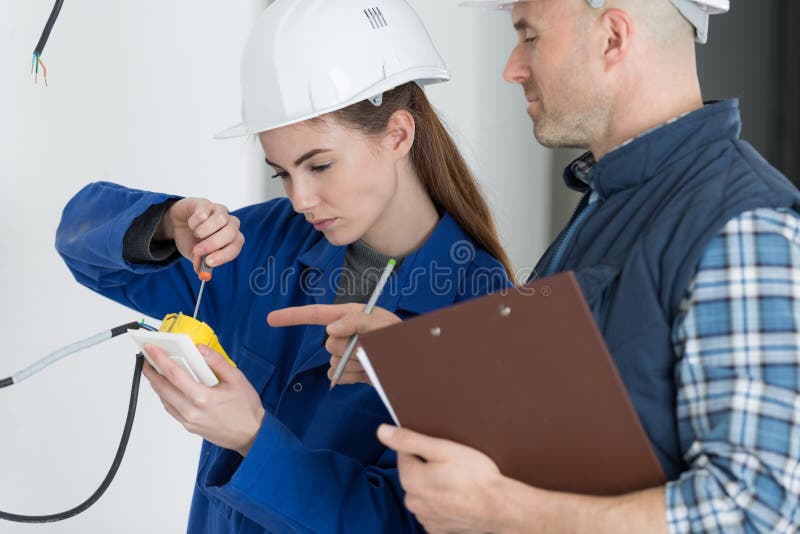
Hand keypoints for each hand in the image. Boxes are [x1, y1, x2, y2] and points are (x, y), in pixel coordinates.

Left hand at [142, 343, 264, 455]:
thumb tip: (201, 349)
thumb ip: (217, 362)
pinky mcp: (188, 426)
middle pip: (162, 388)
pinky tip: (167, 387)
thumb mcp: (237, 379)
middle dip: (151, 371)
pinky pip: (170, 408)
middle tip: (146, 357)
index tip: (151, 349)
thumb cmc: (246, 409)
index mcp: (203, 398)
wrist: (251, 435)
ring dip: (156, 384)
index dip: (160, 359)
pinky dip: (165, 395)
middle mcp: (191, 411)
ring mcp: (188, 421)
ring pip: (164, 399)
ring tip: (154, 370)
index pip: (174, 375)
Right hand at [158, 197, 243, 273]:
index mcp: (231, 239)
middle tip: (198, 251)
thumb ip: (200, 263)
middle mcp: (229, 224)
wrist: (176, 224)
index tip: (209, 262)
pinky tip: (191, 224)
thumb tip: (202, 273)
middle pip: (231, 232)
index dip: (224, 255)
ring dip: (204, 231)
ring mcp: (219, 211)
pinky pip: (204, 212)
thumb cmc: (191, 240)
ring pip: (221, 219)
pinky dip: (195, 221)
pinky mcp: (206, 203)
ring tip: (196, 234)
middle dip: (213, 244)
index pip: (236, 247)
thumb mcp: (194, 255)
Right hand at [267, 304, 400, 385]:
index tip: (270, 319)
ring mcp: (344, 354)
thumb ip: (357, 321)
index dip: (291, 316)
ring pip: (334, 364)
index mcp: (347, 316)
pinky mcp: (348, 371)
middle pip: (328, 345)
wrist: (411, 360)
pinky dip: (353, 377)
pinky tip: (367, 372)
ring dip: (355, 365)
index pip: (314, 314)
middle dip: (349, 349)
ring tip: (374, 360)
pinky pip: (338, 377)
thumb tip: (330, 329)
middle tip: (372, 348)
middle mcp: (343, 333)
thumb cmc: (399, 336)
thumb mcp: (383, 322)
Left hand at [377, 425, 504, 533]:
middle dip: (427, 467)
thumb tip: (382, 431)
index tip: (441, 450)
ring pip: (423, 493)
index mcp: (410, 479)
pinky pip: (433, 509)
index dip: (423, 448)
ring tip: (457, 482)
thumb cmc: (475, 476)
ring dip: (434, 486)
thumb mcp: (443, 449)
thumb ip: (410, 440)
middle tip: (452, 466)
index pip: (405, 453)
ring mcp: (425, 517)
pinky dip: (442, 503)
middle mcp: (413, 501)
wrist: (500, 508)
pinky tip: (457, 498)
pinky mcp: (437, 528)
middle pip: (413, 474)